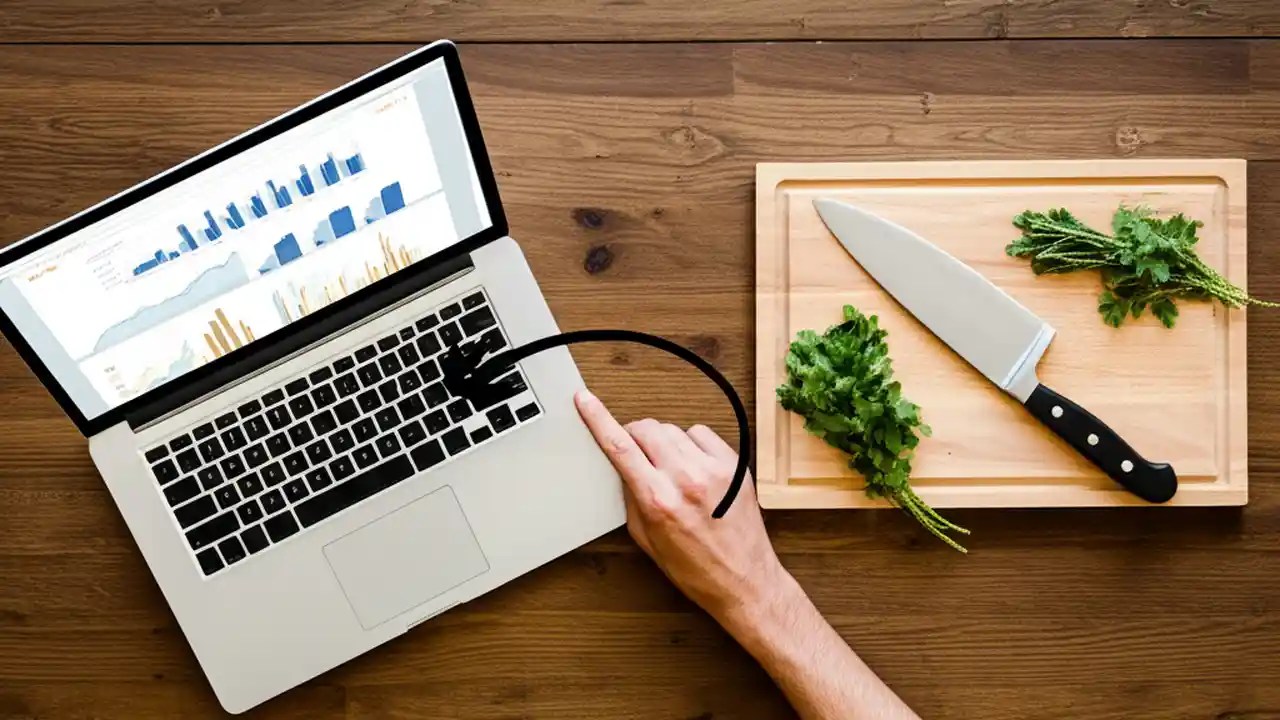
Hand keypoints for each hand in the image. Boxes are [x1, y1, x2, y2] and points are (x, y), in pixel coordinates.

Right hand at [574, 389, 786, 624]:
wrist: (743, 581)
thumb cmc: (696, 569)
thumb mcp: (646, 538)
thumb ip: (630, 497)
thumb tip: (622, 467)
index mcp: (658, 500)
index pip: (619, 447)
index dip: (597, 418)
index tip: (586, 402)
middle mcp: (686, 480)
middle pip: (646, 429)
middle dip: (633, 434)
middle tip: (634, 449)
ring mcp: (713, 470)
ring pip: (673, 429)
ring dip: (662, 441)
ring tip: (669, 467)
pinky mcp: (735, 466)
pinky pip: (702, 433)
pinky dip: (691, 443)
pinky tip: (693, 464)